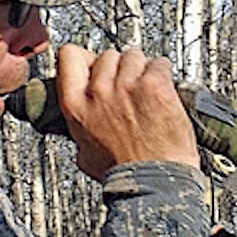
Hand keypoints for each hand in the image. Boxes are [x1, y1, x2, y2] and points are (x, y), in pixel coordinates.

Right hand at [55, 45, 199, 179]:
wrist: (156, 182)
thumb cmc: (125, 175)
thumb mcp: (86, 156)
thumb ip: (81, 132)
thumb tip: (82, 129)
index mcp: (76, 106)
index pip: (70, 57)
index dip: (85, 59)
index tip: (95, 65)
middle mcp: (99, 91)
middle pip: (107, 55)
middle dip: (120, 68)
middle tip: (130, 86)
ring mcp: (127, 86)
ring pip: (133, 55)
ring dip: (143, 69)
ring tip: (150, 90)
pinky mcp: (154, 85)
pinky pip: (159, 63)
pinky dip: (164, 74)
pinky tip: (165, 91)